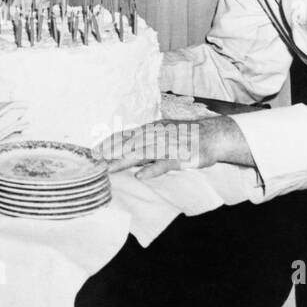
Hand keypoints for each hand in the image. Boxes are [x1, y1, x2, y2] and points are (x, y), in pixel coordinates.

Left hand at [94, 115, 241, 180]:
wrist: (213, 135)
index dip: (109, 143)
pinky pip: (164, 164)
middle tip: (95, 162)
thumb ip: (144, 141)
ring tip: (110, 169)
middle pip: (129, 144)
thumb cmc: (184, 136)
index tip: (93, 152)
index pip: (124, 135)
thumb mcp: (161, 134)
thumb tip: (124, 149)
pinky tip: (141, 176)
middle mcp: (156, 135)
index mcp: (150, 130)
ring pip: (143, 153)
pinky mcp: (181, 156)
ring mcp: (168, 145)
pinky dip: (152, 169)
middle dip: (111, 152)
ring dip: (125, 161)